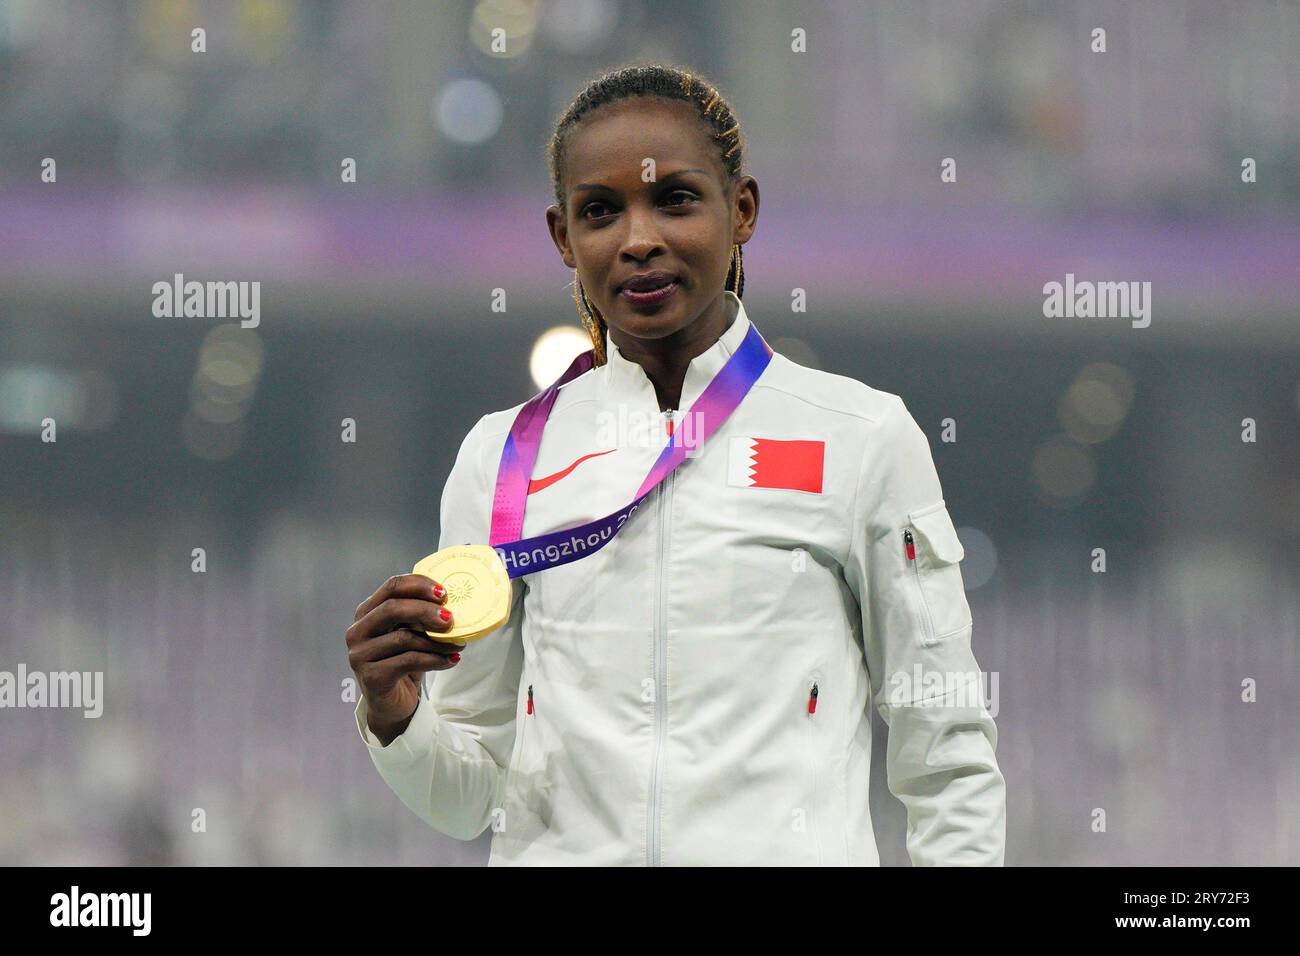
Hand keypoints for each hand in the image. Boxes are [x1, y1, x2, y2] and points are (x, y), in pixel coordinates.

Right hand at [346, 573, 462, 744]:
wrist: (392, 704)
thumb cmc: (402, 662)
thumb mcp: (410, 633)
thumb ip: (419, 616)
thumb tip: (450, 602)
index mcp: (367, 612)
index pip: (391, 586)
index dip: (418, 585)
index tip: (443, 593)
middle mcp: (358, 631)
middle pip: (392, 609)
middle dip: (425, 611)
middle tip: (450, 619)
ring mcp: (360, 654)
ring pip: (403, 638)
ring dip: (436, 641)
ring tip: (457, 645)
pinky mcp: (371, 676)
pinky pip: (408, 661)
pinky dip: (434, 659)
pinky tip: (451, 661)